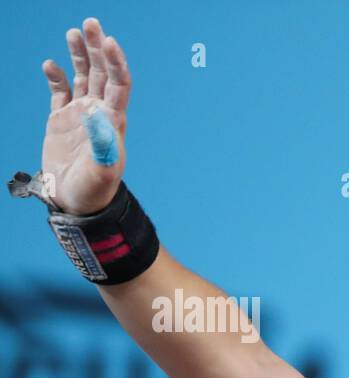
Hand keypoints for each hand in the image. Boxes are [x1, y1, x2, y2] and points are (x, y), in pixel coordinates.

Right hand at [38, 17, 131, 214]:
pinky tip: (50, 65)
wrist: (75, 203)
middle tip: (90, 22)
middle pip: (101, 73)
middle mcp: (99, 113)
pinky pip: (60, 91)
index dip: (115, 62)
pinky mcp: (61, 120)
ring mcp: (80, 115)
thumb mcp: (102, 172)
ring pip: (82, 77)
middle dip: (97, 48)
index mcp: (113, 121)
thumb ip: (103, 145)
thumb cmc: (93, 191)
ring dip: (79, 55)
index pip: (119, 84)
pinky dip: (56, 77)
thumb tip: (98, 115)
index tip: (108, 42)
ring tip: (72, 32)